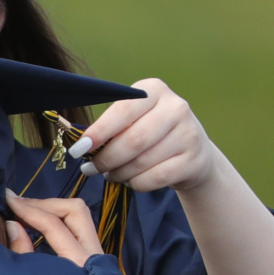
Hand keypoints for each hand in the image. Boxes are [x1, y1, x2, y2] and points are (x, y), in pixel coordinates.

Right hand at [5, 191, 104, 264]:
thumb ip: (23, 251)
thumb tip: (13, 224)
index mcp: (79, 261)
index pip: (54, 224)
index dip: (29, 210)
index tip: (8, 200)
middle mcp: (93, 252)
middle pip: (74, 209)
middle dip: (44, 202)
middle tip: (18, 204)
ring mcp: (95, 252)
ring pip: (78, 214)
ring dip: (50, 208)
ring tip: (25, 210)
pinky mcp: (92, 256)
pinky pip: (76, 226)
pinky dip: (56, 217)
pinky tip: (37, 221)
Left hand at [68, 78, 223, 193]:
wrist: (193, 151)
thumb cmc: (151, 133)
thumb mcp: (133, 119)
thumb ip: (110, 126)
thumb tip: (80, 145)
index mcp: (155, 90)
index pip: (123, 111)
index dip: (99, 132)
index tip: (79, 149)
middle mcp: (176, 107)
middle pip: (132, 141)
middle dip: (106, 160)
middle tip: (92, 169)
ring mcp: (188, 134)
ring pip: (141, 163)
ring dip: (119, 174)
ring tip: (112, 174)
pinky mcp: (194, 160)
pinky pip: (155, 178)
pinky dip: (136, 184)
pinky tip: (131, 180)